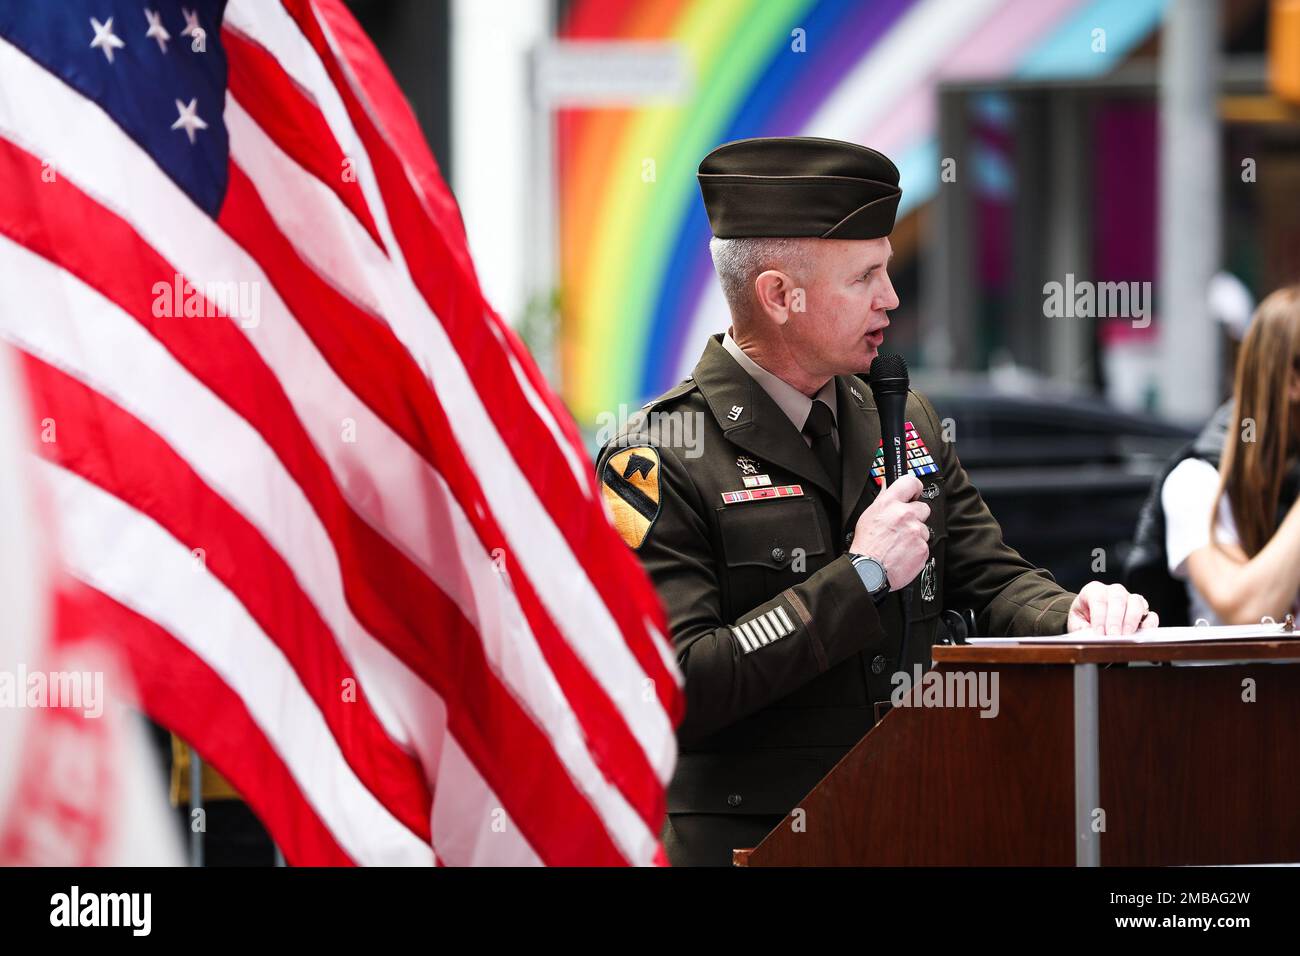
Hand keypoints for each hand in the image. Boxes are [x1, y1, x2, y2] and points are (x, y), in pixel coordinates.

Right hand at [849, 474, 929, 590]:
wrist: (869, 571)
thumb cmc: (866, 546)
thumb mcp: (868, 516)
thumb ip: (884, 501)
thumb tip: (889, 489)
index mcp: (889, 504)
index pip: (910, 482)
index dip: (914, 487)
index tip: (914, 493)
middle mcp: (905, 515)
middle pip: (923, 508)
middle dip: (916, 516)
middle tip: (903, 526)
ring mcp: (916, 532)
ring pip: (924, 529)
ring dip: (915, 535)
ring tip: (899, 544)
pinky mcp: (923, 548)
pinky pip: (924, 545)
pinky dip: (915, 549)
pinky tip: (902, 553)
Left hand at [1067, 581, 1159, 634]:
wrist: (1089, 620)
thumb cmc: (1083, 619)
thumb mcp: (1076, 623)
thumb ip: (1082, 629)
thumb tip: (1091, 637)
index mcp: (1094, 590)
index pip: (1098, 599)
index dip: (1099, 617)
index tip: (1099, 633)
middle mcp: (1113, 591)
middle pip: (1118, 599)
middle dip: (1115, 620)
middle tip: (1113, 636)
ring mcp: (1130, 599)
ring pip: (1136, 602)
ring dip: (1131, 620)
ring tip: (1126, 636)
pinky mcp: (1143, 611)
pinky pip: (1150, 614)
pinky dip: (1149, 623)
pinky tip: (1143, 633)